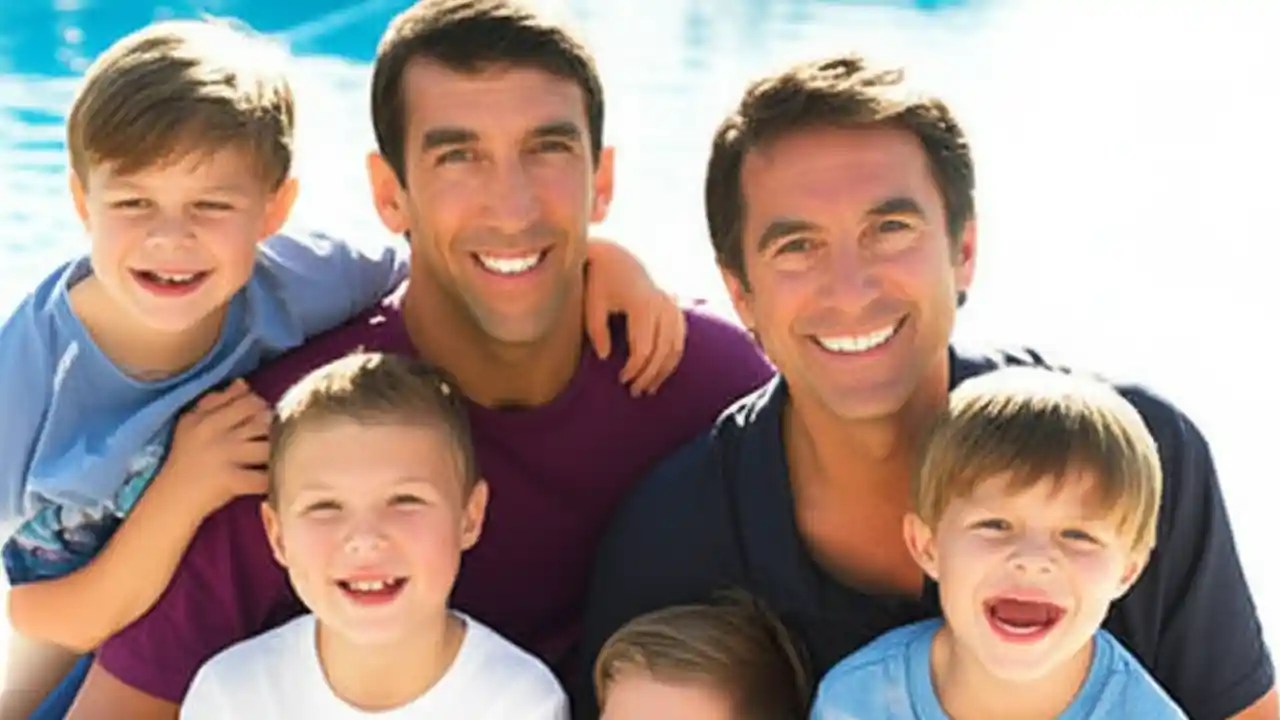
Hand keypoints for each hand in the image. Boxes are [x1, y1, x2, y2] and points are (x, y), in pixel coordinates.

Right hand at [157, 379, 271, 512]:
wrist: (171, 498)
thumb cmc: (185, 458)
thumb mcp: (191, 423)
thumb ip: (216, 400)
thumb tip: (244, 383)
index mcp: (205, 418)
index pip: (247, 402)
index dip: (262, 407)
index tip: (263, 416)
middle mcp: (215, 434)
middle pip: (261, 421)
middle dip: (273, 427)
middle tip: (274, 435)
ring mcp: (224, 457)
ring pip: (266, 447)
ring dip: (277, 451)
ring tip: (278, 453)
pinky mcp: (231, 481)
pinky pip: (262, 478)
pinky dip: (273, 479)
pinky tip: (277, 477)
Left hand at [583, 238, 686, 396]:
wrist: (616, 257)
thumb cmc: (599, 282)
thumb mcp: (592, 305)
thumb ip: (597, 331)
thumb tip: (605, 357)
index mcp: (642, 304)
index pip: (643, 348)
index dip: (634, 369)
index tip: (622, 380)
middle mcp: (662, 305)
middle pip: (662, 351)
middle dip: (649, 375)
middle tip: (635, 392)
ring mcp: (672, 306)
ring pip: (675, 347)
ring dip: (664, 371)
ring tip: (649, 388)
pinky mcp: (675, 307)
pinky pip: (680, 338)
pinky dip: (673, 358)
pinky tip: (661, 372)